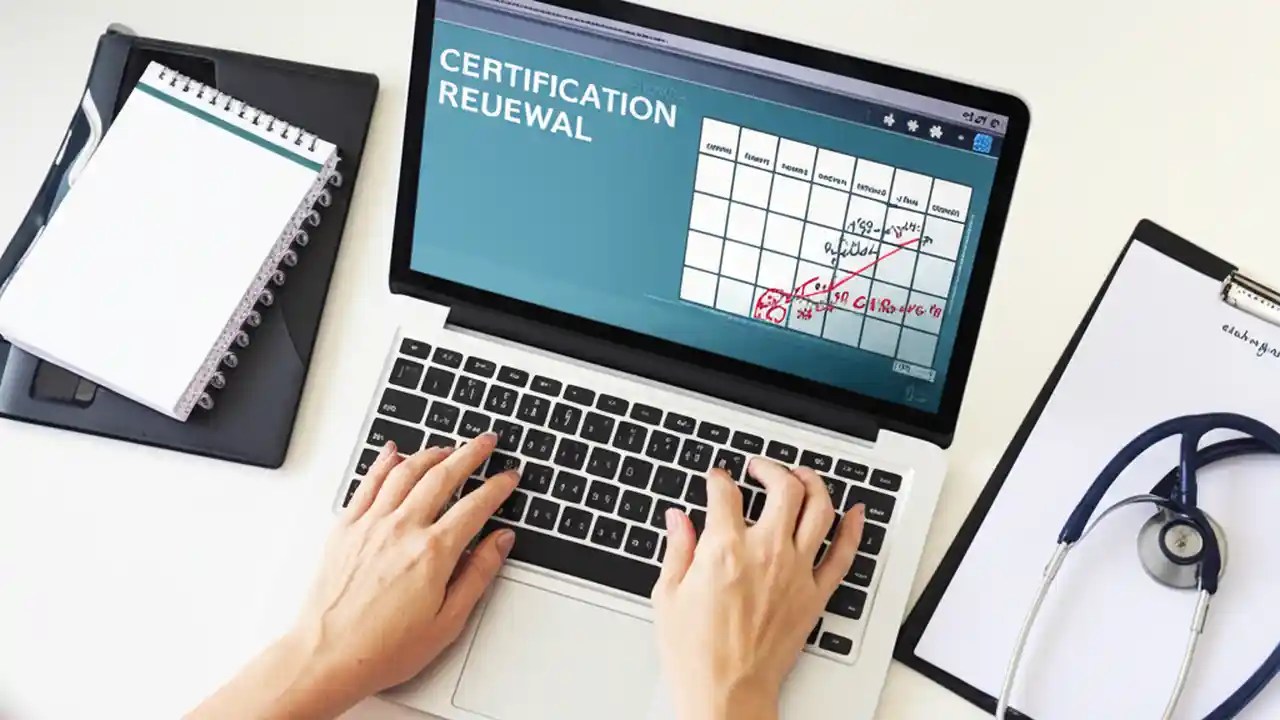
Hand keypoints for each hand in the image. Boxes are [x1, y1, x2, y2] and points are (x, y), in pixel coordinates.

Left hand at [186, 433, 515, 719]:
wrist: (326, 657)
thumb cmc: (383, 649)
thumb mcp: (447, 622)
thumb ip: (478, 575)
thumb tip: (500, 542)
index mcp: (432, 553)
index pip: (475, 506)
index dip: (497, 488)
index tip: (508, 477)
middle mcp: (402, 529)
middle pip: (443, 476)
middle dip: (470, 454)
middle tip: (486, 442)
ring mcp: (370, 525)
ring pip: (406, 472)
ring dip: (431, 453)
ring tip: (448, 447)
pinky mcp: (346, 528)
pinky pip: (368, 483)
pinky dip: (384, 462)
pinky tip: (393, 453)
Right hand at [652, 459, 864, 719]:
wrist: (727, 694)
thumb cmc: (697, 654)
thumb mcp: (668, 595)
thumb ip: (678, 549)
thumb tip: (679, 519)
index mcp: (724, 549)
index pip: (726, 493)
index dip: (719, 479)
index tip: (717, 479)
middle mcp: (766, 553)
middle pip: (783, 488)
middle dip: (770, 468)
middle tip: (760, 468)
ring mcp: (796, 572)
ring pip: (820, 509)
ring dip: (813, 483)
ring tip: (802, 475)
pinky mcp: (815, 595)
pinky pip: (844, 554)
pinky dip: (854, 529)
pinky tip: (855, 512)